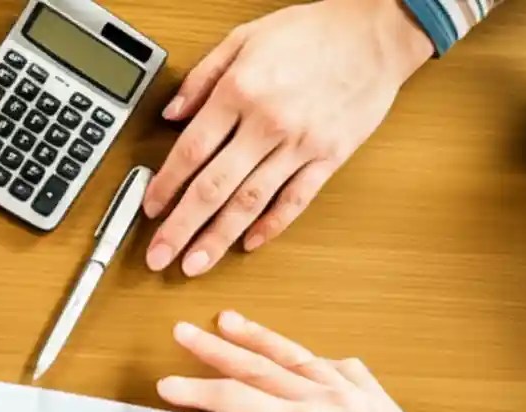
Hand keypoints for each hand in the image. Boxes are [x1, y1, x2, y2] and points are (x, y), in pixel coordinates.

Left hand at [142, 0, 432, 276]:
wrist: (376, 33)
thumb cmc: (313, 32)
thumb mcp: (244, 37)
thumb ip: (202, 77)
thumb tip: (171, 114)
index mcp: (240, 91)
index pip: (190, 151)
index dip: (165, 185)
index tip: (149, 208)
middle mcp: (267, 123)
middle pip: (213, 187)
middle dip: (181, 228)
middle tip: (160, 256)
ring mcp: (299, 145)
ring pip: (250, 203)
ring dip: (217, 239)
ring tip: (195, 264)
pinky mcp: (328, 157)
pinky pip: (295, 200)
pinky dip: (271, 226)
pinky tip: (248, 245)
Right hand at [155, 311, 456, 411]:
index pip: (233, 398)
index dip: (195, 391)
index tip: (164, 387)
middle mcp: (331, 402)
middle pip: (262, 367)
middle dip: (218, 349)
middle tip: (184, 331)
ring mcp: (362, 398)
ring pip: (302, 358)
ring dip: (263, 341)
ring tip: (230, 323)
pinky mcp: (384, 405)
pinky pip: (345, 370)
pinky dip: (316, 362)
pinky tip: (298, 360)